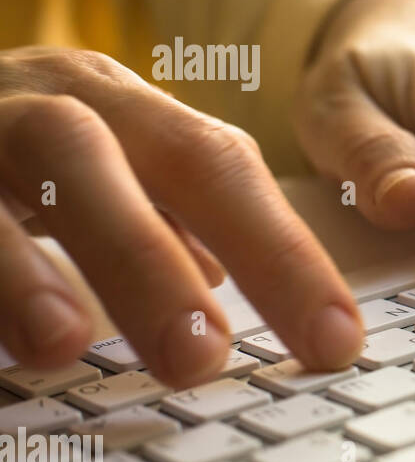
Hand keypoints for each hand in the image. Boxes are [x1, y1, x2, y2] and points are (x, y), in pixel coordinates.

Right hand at [0, 48, 363, 385]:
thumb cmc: (29, 150)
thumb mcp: (114, 162)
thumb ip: (178, 212)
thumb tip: (261, 282)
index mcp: (114, 102)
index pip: (217, 165)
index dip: (281, 252)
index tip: (336, 343)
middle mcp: (30, 103)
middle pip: (90, 157)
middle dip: (149, 258)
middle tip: (203, 359)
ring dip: (21, 268)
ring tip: (63, 345)